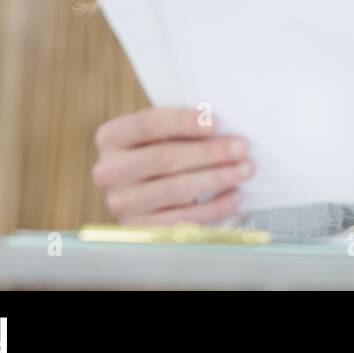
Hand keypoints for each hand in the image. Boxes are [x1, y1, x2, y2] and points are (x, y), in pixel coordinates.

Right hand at [91, 106, 253, 224]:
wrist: (145, 195)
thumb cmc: (163, 152)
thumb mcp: (162, 135)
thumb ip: (181, 127)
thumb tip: (222, 127)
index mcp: (111, 137)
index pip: (148, 124)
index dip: (185, 122)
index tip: (219, 122)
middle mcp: (108, 171)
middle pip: (164, 157)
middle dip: (210, 152)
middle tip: (243, 148)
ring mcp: (120, 203)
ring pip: (174, 189)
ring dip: (216, 178)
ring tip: (245, 170)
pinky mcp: (138, 230)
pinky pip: (181, 219)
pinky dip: (213, 208)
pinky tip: (235, 197)